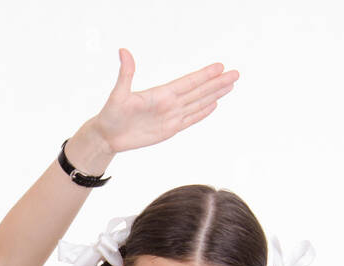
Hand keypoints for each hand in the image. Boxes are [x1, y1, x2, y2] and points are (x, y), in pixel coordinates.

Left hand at [89, 49, 238, 153]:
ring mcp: (171, 116)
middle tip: (236, 73)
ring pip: (198, 104)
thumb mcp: (119, 93)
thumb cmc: (111, 114)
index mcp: (161, 94)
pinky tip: (213, 105)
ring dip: (215, 95)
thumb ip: (126, 73)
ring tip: (230, 85)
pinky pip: (190, 120)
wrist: (107, 136)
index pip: (188, 83)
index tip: (220, 67)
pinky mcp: (169, 130)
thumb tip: (123, 51)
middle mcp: (169, 103)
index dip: (204, 75)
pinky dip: (202, 113)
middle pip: (199, 91)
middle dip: (218, 83)